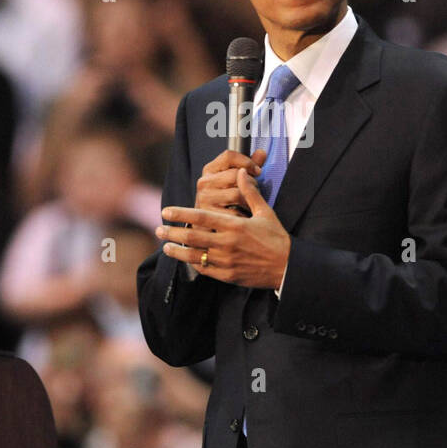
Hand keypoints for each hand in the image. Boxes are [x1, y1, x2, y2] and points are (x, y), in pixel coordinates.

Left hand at [156, 167, 290, 288]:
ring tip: (165, 247)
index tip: (166, 211)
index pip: (201, 217)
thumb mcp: (265, 212)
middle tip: (158, 229)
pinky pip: (205, 270)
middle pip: (192, 237)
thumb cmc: (277, 237)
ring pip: (194, 256)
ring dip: (177, 251)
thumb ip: (249, 192)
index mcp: (235, 226)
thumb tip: (241, 171)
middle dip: (172, 233)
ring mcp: (226, 261)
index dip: (180, 213)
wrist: (288, 266)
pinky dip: (193, 264)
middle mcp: (227, 244)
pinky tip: (186, 259)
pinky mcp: (228, 276)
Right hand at [194, 148, 267, 214]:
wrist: (207, 223)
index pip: (229, 156)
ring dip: (249, 200)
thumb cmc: (224, 199)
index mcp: (210, 169)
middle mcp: (204, 182)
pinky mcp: (210, 215)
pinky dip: (244, 215)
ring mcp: (205, 198)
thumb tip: (261, 153)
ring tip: (250, 203)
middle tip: (254, 191)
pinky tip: (244, 215)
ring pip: (237, 194)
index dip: (247, 161)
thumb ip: (248, 165)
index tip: (258, 170)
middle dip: (251, 183)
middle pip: (236, 175)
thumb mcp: (233, 179)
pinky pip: (235, 212)